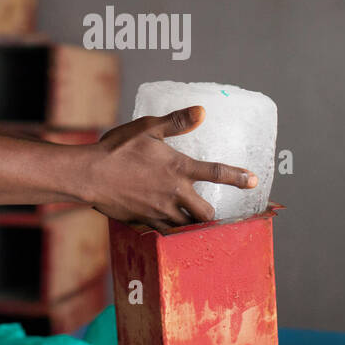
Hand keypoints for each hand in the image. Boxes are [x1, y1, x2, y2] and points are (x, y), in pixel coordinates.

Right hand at [84, 105, 257, 231]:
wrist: (90, 175)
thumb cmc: (117, 148)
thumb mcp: (148, 128)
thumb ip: (177, 122)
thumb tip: (202, 111)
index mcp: (178, 168)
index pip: (216, 172)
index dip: (238, 177)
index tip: (253, 180)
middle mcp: (174, 193)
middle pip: (206, 213)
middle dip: (211, 214)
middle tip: (211, 211)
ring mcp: (160, 211)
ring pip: (187, 226)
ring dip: (192, 224)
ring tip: (193, 221)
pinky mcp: (146, 221)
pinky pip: (166, 233)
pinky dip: (172, 231)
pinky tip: (169, 227)